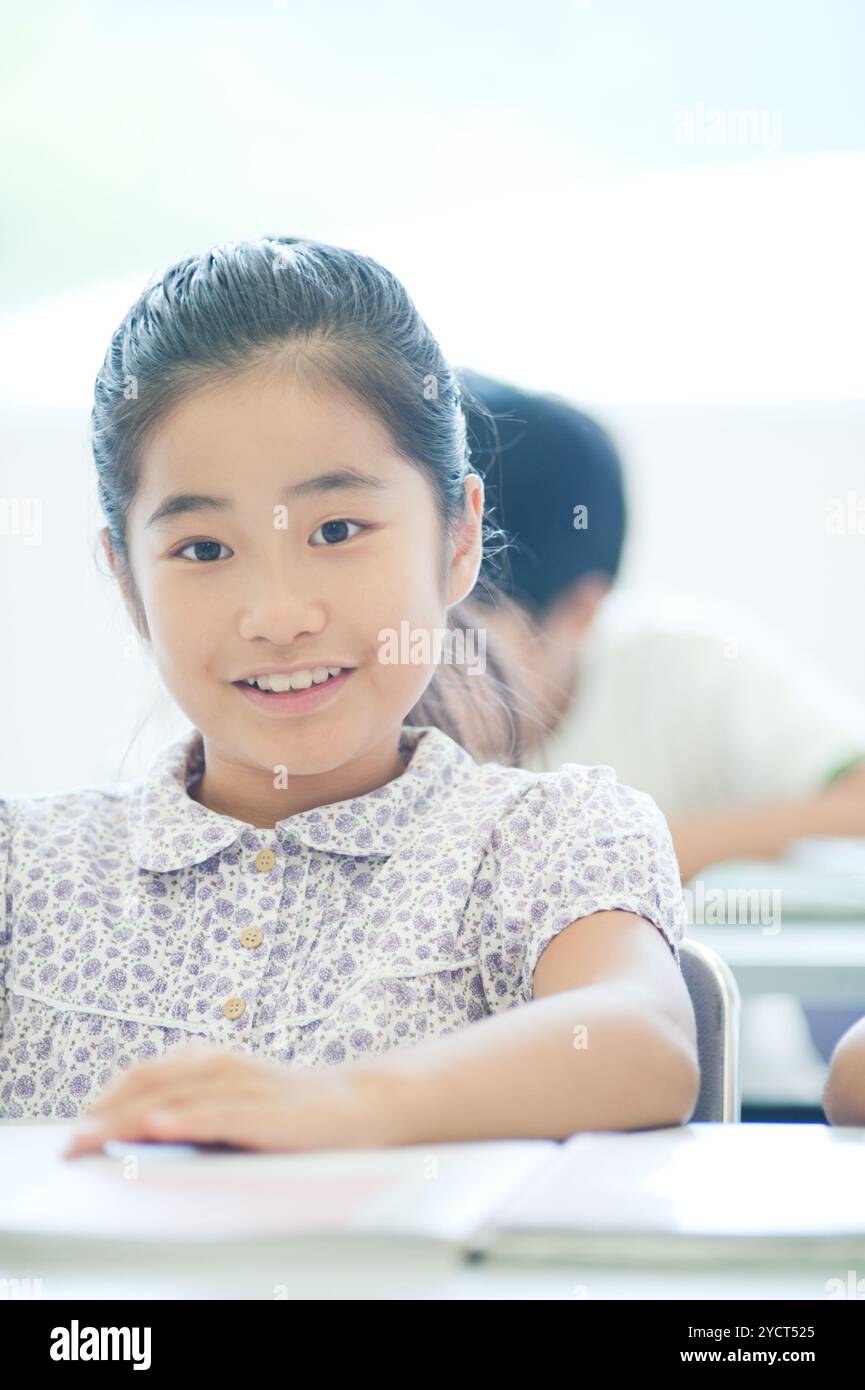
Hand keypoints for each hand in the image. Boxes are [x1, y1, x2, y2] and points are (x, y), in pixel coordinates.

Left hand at [62, 1040, 393, 1156]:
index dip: (106, 1099)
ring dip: (129, 1120)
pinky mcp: (266, 1112)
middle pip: (150, 1085)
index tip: (78, 1128)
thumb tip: (139, 1126)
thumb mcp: (236, 1094)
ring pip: (175, 1099)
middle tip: (73, 1143)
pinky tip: (160, 1127)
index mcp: (211, 1059)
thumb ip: (195, 1102)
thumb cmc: (291, 1106)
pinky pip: (218, 1115)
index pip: (144, 1073)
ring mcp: (244, 1086)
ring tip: (95, 1138)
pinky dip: (185, 1120)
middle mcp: (222, 1064)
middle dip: (105, 1115)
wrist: (357, 1103)